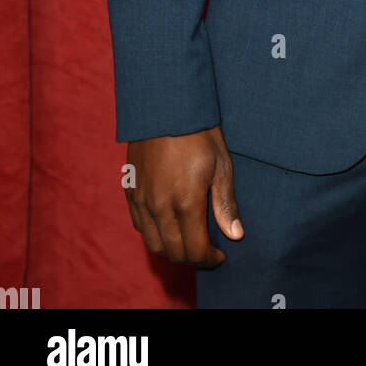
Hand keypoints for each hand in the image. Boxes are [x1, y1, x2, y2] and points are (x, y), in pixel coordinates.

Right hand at [124, 125, 242, 267]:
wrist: (166, 106)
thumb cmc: (200, 133)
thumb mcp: (221, 165)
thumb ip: (225, 203)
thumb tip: (235, 235)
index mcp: (186, 202)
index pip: (196, 250)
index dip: (210, 259)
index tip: (221, 255)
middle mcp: (160, 207)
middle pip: (174, 252)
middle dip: (193, 258)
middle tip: (207, 251)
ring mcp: (142, 200)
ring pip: (154, 243)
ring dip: (172, 249)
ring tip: (188, 240)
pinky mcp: (130, 191)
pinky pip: (140, 225)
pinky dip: (154, 233)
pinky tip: (168, 224)